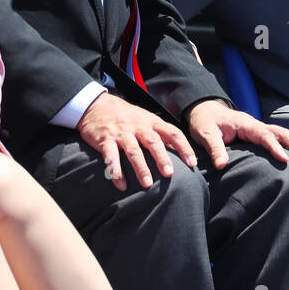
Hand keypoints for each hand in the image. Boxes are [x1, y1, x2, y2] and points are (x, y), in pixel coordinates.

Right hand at [76, 92, 196, 190]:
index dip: (184, 147)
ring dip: (140, 167)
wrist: (96, 105)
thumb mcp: (145, 119)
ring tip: (147, 184)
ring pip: (133, 150)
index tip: (192, 162)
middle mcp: (137, 126)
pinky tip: (121, 184)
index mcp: (151, 122)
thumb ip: (161, 133)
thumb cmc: (126, 116)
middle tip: (169, 174)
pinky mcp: (105, 140)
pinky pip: (111, 156)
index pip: (172, 132)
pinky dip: (115, 170)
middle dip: (161, 157)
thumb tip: (180, 148)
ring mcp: (121, 133)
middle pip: (152, 141)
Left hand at [187, 99, 288, 168]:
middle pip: (281, 133)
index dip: (275, 147)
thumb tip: (222, 165)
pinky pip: (277, 138)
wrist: (203, 110)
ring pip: (282, 135)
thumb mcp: (205, 133)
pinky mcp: (258, 134)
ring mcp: (258, 129)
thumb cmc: (204, 122)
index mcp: (245, 124)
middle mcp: (255, 125)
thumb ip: (214, 148)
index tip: (285, 160)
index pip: (264, 135)